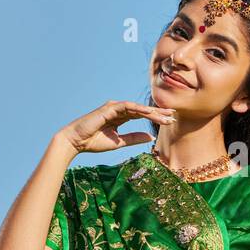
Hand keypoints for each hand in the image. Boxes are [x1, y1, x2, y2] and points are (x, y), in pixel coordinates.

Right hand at [59, 100, 174, 153]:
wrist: (76, 142)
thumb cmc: (94, 142)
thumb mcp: (118, 142)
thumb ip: (133, 138)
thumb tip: (151, 138)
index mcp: (120, 116)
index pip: (142, 115)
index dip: (156, 117)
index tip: (169, 121)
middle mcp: (118, 109)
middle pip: (142, 110)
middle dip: (158, 112)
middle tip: (173, 115)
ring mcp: (113, 107)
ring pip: (137, 108)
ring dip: (152, 112)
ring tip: (165, 116)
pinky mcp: (108, 108)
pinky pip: (127, 107)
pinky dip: (139, 109)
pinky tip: (150, 112)